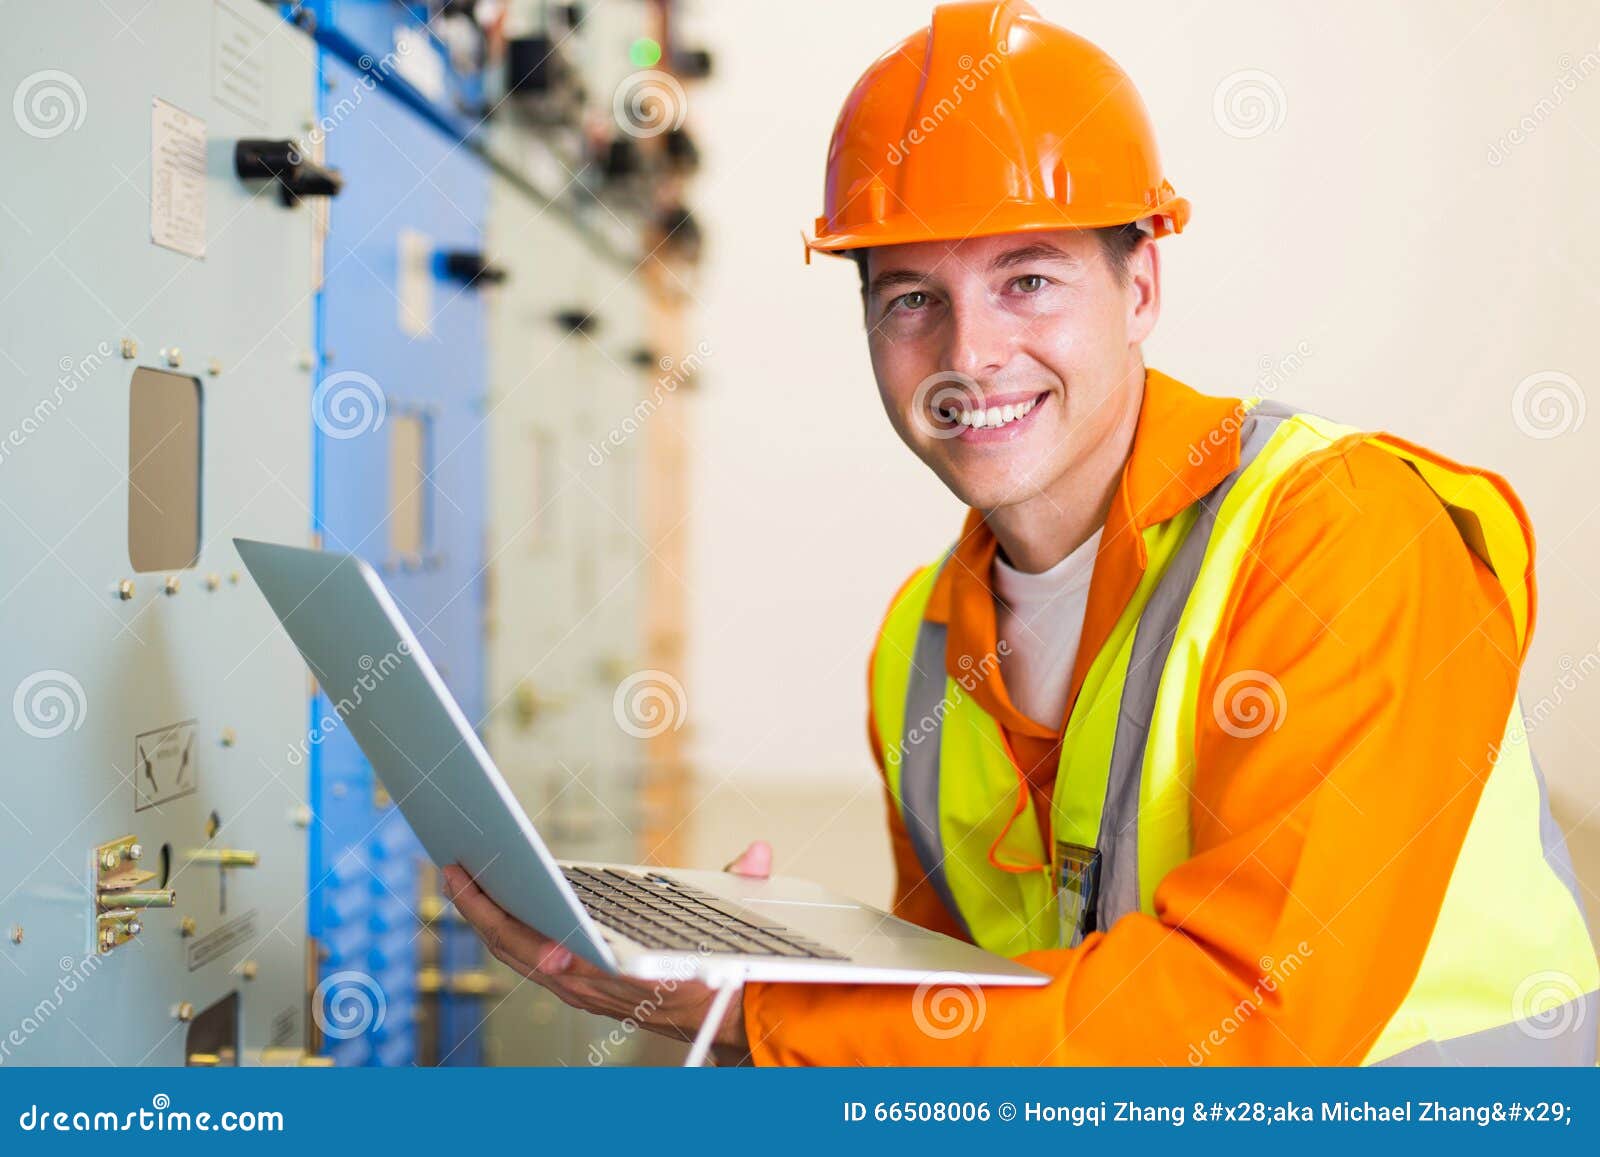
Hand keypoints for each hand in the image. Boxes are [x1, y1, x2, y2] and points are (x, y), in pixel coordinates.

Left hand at [441, 841, 773, 1063]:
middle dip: (483, 911)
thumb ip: (741, 888)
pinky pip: (521, 954)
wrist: (718, 1018)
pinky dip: (499, 925)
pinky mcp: (570, 981)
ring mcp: (575, 987)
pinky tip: (488, 894)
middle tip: (457, 866)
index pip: (570, 964)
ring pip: (514, 954)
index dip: (543, 949)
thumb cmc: (720, 970)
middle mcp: (592, 988)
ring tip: (463, 871)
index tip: (527, 932)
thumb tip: (757, 854)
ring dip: (483, 915)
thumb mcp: (737, 931)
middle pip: (521, 951)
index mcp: (626, 978)